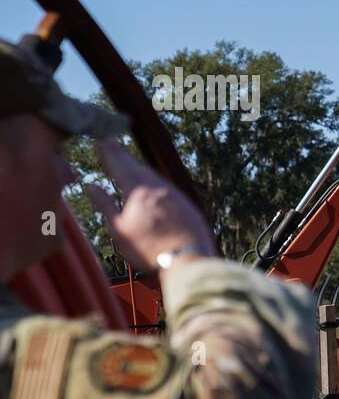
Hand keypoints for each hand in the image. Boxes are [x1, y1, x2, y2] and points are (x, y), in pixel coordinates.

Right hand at [84, 140, 214, 272]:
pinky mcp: (187, 203)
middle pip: (137, 166)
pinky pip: (167, 185)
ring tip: (129, 160)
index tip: (102, 141)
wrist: (188, 258)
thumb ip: (104, 204)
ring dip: (139, 166)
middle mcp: (158, 188)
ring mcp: (175, 195)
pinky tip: (153, 182)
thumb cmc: (148, 248)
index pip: (120, 166)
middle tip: (112, 142)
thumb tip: (89, 185)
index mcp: (138, 192)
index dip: (110, 153)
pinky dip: (155, 179)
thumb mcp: (119, 229)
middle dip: (123, 155)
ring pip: (154, 175)